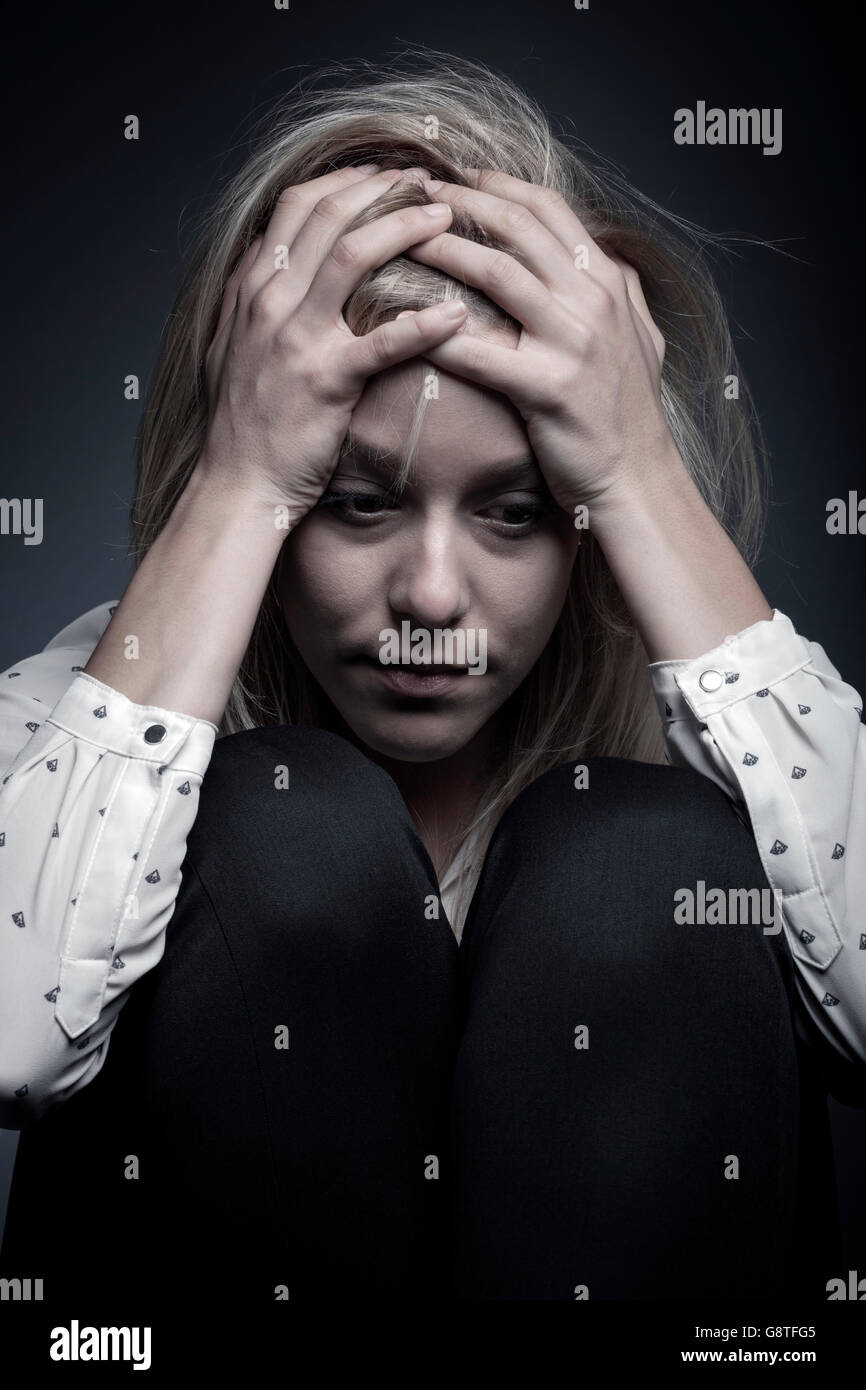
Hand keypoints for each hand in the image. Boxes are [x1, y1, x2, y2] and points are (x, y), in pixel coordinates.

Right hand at [199, 166, 467, 519]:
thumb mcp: (231, 344)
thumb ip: (248, 296)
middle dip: (384, 188)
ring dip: (404, 228)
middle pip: (330, 216)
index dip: (345, 181)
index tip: (384, 173)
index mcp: (253, 288)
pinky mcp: (326, 382)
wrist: (237, 484)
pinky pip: (381, 342)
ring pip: (352, 257)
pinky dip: (423, 324)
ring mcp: (295, 339)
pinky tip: (458, 314)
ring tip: (446, 221)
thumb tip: (264, 253)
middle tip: (429, 182)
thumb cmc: (244, 422)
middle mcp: (270, 302)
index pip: (297, 206)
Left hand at [404, 168, 676, 516]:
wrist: (638, 478)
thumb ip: (624, 292)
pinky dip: (437, 332)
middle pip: (518, 228)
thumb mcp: (641, 337)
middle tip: (410, 192)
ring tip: (398, 240)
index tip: (452, 175)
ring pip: (498, 274)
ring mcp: (573, 342)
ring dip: (443, 250)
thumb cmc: (630, 413)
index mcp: (608, 281)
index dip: (496, 184)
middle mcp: (594, 301)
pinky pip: (481, 350)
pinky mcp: (549, 388)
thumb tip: (612, 257)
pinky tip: (400, 322)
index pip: (547, 209)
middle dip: (459, 203)